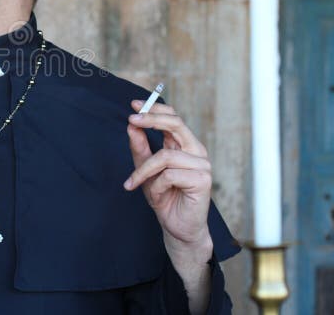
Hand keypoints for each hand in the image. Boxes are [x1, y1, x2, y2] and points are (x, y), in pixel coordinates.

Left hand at [123, 100, 212, 250]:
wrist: (177, 228)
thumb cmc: (165, 197)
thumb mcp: (145, 170)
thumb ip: (140, 148)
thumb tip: (131, 126)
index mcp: (184, 145)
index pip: (173, 118)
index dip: (155, 108)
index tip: (134, 105)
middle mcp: (195, 151)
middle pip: (176, 124)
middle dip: (151, 119)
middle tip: (131, 120)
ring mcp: (202, 165)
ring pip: (165, 156)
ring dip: (144, 171)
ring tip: (134, 183)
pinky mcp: (202, 180)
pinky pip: (169, 175)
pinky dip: (156, 186)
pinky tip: (157, 196)